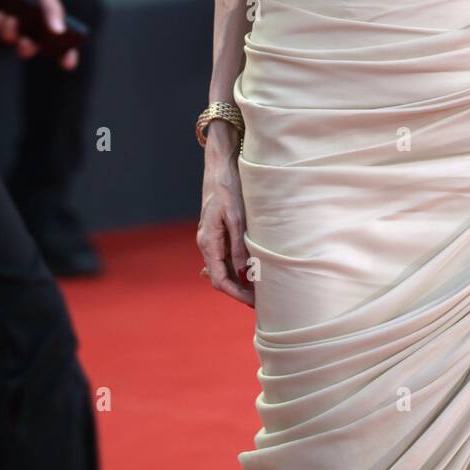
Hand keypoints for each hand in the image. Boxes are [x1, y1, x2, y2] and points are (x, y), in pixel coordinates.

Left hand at [0, 0, 79, 68]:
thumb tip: (59, 30)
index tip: (69, 63)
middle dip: (27, 48)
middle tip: (24, 42)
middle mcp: (28, 22)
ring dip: (8, 32)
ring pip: (9, 39)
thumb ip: (51, 8)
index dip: (66, 54)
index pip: (59, 41)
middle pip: (30, 47)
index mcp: (45, 16)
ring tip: (7, 17)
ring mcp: (8, 20)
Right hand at [197, 127, 253, 304]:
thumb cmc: (228, 189)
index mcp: (208, 242)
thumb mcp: (236, 218)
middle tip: (263, 300)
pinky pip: (227, 257)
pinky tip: (253, 271)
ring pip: (225, 268)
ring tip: (261, 289)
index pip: (219, 280)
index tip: (254, 302)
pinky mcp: (218, 233)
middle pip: (222, 277)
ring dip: (241, 280)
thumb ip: (239, 247)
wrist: (220, 168)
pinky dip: (239, 267)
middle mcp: (207, 244)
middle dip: (240, 291)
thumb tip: (244, 274)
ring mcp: (211, 239)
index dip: (236, 294)